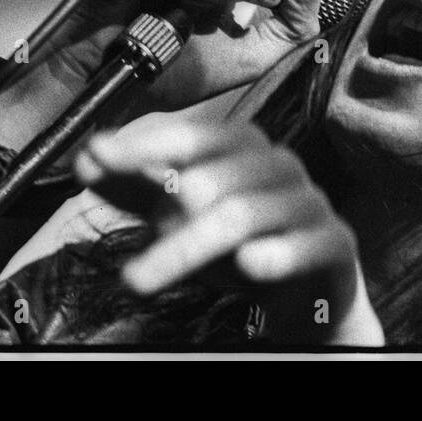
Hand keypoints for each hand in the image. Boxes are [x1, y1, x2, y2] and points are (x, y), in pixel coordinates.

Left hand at [73, 109, 384, 345]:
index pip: (195, 134)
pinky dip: (278, 255)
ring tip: (142, 280)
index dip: (145, 144)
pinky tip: (251, 265)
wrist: (310, 286)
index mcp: (245, 148)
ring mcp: (308, 203)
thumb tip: (86, 157)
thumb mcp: (184, 214)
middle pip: (214, 181)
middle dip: (165, 222)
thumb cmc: (242, 240)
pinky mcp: (335, 242)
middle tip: (128, 268)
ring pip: (246, 216)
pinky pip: (309, 244)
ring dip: (188, 250)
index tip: (96, 158)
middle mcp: (279, 166)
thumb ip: (140, 186)